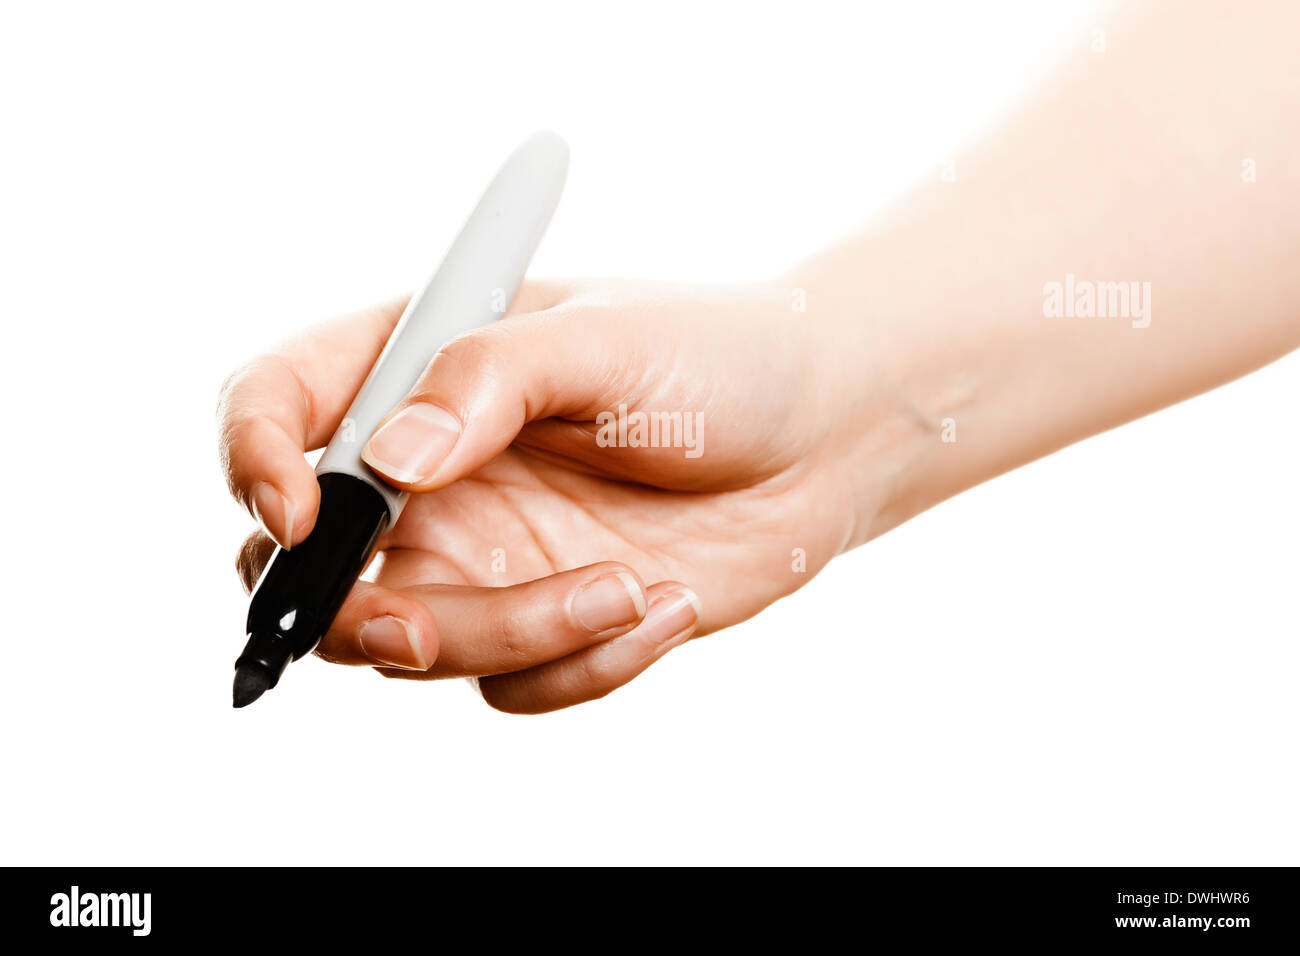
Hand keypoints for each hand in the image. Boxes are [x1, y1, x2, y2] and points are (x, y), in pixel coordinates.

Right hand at [218, 278, 877, 711]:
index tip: (298, 511)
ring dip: (509, 635)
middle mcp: (429, 474)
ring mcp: (481, 555)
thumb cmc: (718, 356)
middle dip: (350, 614)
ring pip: (412, 643)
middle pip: (309, 566)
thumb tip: (387, 461)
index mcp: (417, 371)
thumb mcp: (607, 337)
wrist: (826, 435)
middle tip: (415, 626)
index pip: (278, 405)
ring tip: (625, 585)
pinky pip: (512, 684)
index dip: (252, 459)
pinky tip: (665, 606)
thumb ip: (485, 380)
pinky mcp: (540, 619)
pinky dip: (585, 664)